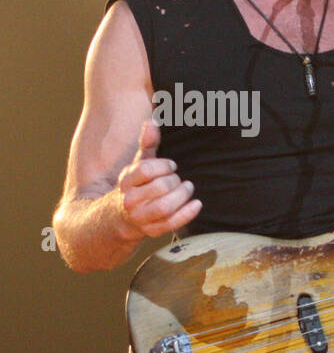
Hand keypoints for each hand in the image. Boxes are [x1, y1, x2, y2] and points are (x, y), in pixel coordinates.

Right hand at [117, 120, 201, 238]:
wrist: (117, 218)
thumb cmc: (135, 187)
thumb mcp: (137, 165)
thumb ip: (147, 145)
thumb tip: (152, 121)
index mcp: (125, 181)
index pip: (146, 170)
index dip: (164, 166)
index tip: (172, 166)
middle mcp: (129, 200)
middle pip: (160, 188)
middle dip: (174, 181)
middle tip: (179, 180)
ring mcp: (139, 217)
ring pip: (165, 207)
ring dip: (182, 196)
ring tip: (188, 188)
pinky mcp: (151, 231)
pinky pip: (171, 224)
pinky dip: (187, 214)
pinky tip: (197, 204)